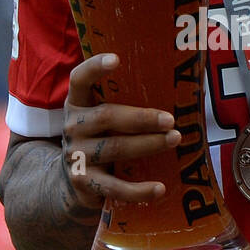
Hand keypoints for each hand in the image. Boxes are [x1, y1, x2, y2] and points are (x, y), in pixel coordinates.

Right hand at [61, 53, 179, 209]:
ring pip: (115, 148)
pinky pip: (114, 187)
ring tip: (174, 139)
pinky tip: (160, 189)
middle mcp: (72, 127)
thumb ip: (124, 105)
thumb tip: (177, 91)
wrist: (73, 183)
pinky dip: (139, 190)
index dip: (94, 67)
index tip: (117, 58)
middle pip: (107, 117)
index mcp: (77, 104)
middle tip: (171, 120)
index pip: (79, 80)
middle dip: (142, 118)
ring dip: (148, 145)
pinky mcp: (84, 183)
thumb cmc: (101, 140)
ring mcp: (76, 156)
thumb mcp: (103, 120)